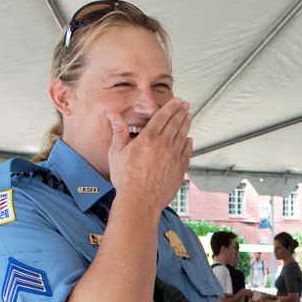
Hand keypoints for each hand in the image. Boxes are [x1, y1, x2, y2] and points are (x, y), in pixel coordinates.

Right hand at [105, 97, 192, 213]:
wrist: (140, 201)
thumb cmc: (125, 178)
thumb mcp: (116, 152)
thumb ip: (118, 131)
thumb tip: (112, 114)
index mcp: (147, 139)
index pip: (161, 117)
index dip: (170, 107)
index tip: (176, 101)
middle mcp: (163, 145)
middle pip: (174, 124)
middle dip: (181, 112)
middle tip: (185, 105)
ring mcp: (173, 157)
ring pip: (182, 136)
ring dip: (186, 125)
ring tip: (189, 116)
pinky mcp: (179, 169)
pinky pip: (186, 152)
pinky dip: (188, 144)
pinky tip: (189, 140)